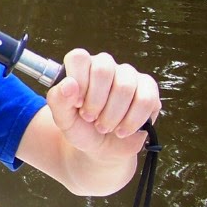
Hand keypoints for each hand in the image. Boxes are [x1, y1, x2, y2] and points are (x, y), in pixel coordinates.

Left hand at [46, 48, 160, 164]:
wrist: (102, 148)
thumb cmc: (81, 128)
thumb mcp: (63, 119)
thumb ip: (58, 100)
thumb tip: (69, 84)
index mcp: (82, 67)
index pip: (79, 57)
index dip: (78, 82)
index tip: (77, 104)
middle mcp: (106, 66)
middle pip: (103, 70)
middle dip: (95, 101)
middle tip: (90, 118)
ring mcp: (129, 75)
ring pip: (125, 87)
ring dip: (112, 115)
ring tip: (104, 127)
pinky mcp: (149, 89)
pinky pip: (145, 100)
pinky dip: (132, 121)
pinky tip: (122, 130)